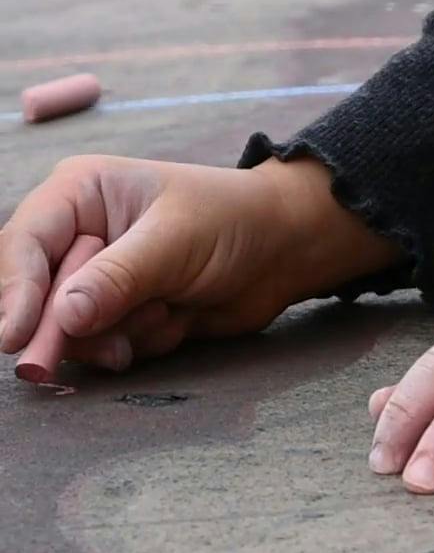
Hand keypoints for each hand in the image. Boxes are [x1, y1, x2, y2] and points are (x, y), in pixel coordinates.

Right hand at [3, 154, 396, 381]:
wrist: (287, 250)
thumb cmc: (233, 222)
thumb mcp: (175, 242)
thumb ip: (119, 279)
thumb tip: (66, 315)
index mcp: (77, 194)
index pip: (25, 244)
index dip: (16, 293)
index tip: (14, 339)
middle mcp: (78, 236)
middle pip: (39, 296)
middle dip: (70, 328)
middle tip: (85, 357)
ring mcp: (99, 278)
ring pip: (74, 329)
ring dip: (121, 334)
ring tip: (167, 312)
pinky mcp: (123, 313)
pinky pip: (110, 345)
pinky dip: (143, 342)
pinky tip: (177, 319)